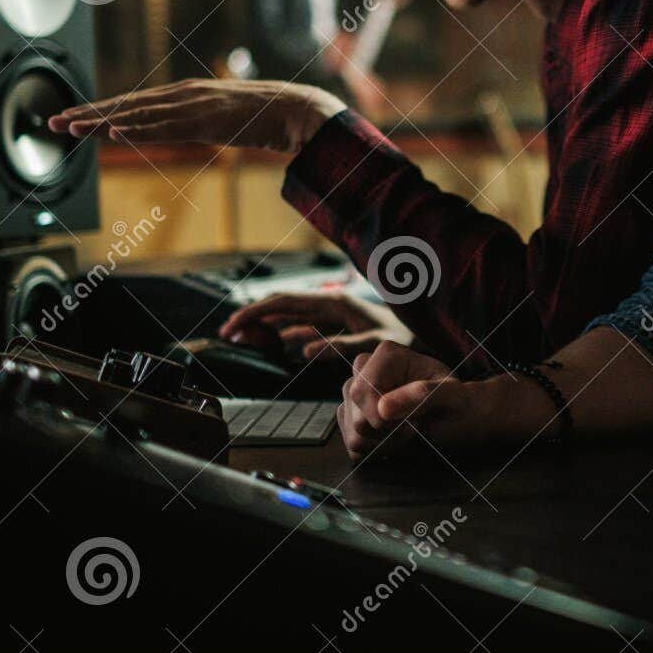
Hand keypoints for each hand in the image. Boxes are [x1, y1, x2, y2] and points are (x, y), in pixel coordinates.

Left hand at [47, 79, 345, 153]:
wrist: (295, 108)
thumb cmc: (263, 115)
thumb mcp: (221, 117)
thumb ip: (199, 120)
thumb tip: (183, 130)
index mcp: (186, 94)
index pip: (134, 102)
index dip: (100, 109)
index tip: (73, 116)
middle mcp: (183, 95)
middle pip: (126, 105)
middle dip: (88, 113)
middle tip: (54, 120)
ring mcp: (193, 107)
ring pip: (138, 115)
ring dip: (102, 122)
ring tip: (73, 127)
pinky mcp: (205, 121)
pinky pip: (166, 128)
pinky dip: (139, 129)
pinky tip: (116, 133)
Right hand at [217, 290, 413, 361]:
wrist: (426, 339)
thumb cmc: (404, 339)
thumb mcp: (374, 344)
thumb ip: (339, 346)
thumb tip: (299, 349)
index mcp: (334, 302)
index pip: (284, 302)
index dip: (255, 312)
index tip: (233, 323)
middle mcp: (330, 304)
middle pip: (281, 307)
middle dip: (252, 316)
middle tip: (226, 332)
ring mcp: (332, 316)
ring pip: (288, 317)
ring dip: (264, 325)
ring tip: (240, 336)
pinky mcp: (337, 327)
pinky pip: (303, 328)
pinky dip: (284, 334)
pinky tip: (273, 342)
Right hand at [338, 341, 547, 459]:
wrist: (457, 415)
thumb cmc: (458, 401)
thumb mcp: (451, 396)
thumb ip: (421, 396)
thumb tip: (383, 408)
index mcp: (388, 355)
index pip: (363, 391)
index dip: (385, 418)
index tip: (413, 425)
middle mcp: (364, 369)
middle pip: (357, 414)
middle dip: (388, 433)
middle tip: (416, 429)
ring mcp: (354, 393)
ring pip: (353, 433)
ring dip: (385, 444)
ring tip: (409, 433)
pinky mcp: (351, 416)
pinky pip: (352, 445)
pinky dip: (376, 451)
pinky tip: (396, 440)